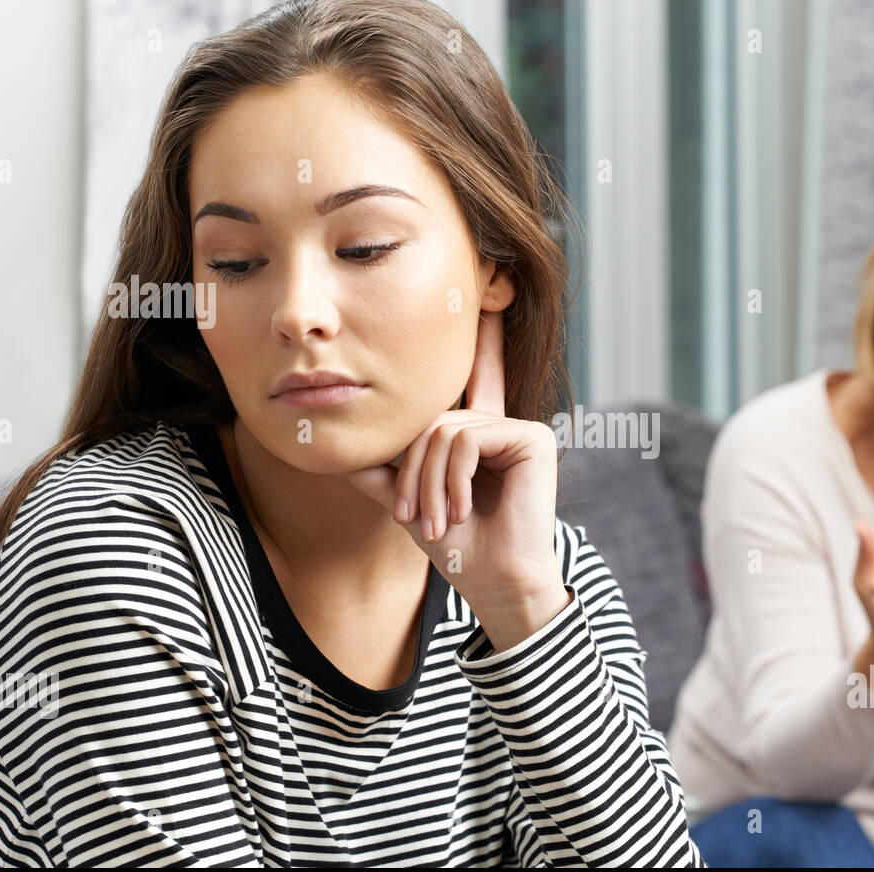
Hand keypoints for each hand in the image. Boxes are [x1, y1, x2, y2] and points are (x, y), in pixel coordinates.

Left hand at [343, 308, 569, 652]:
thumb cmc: (458, 549)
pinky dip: (452, 477)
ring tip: (435, 521)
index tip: (494, 288)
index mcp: (479, 433)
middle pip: (431, 418)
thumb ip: (381, 471)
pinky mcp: (534, 437)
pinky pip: (467, 438)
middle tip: (414, 518)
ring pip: (444, 430)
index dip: (485, 334)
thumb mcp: (408, 502)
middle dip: (413, 471)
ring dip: (427, 482)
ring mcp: (520, 427)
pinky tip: (460, 508)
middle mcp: (501, 423)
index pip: (477, 374)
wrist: (494, 582)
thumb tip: (340, 447)